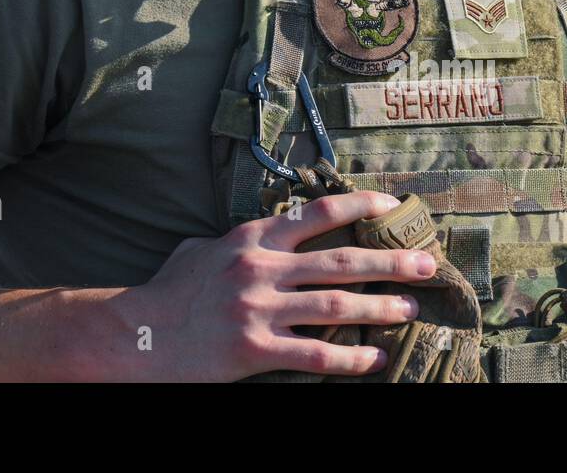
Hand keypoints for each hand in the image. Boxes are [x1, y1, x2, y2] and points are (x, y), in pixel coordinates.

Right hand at [122, 190, 439, 381]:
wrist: (138, 335)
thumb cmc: (169, 293)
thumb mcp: (200, 250)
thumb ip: (236, 242)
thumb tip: (262, 235)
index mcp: (251, 240)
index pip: (315, 214)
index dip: (358, 207)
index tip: (392, 207)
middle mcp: (261, 269)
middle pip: (340, 261)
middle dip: (391, 262)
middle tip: (428, 264)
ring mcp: (259, 310)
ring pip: (335, 305)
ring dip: (381, 308)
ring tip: (411, 310)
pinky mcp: (255, 350)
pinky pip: (315, 354)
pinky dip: (350, 357)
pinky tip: (374, 359)